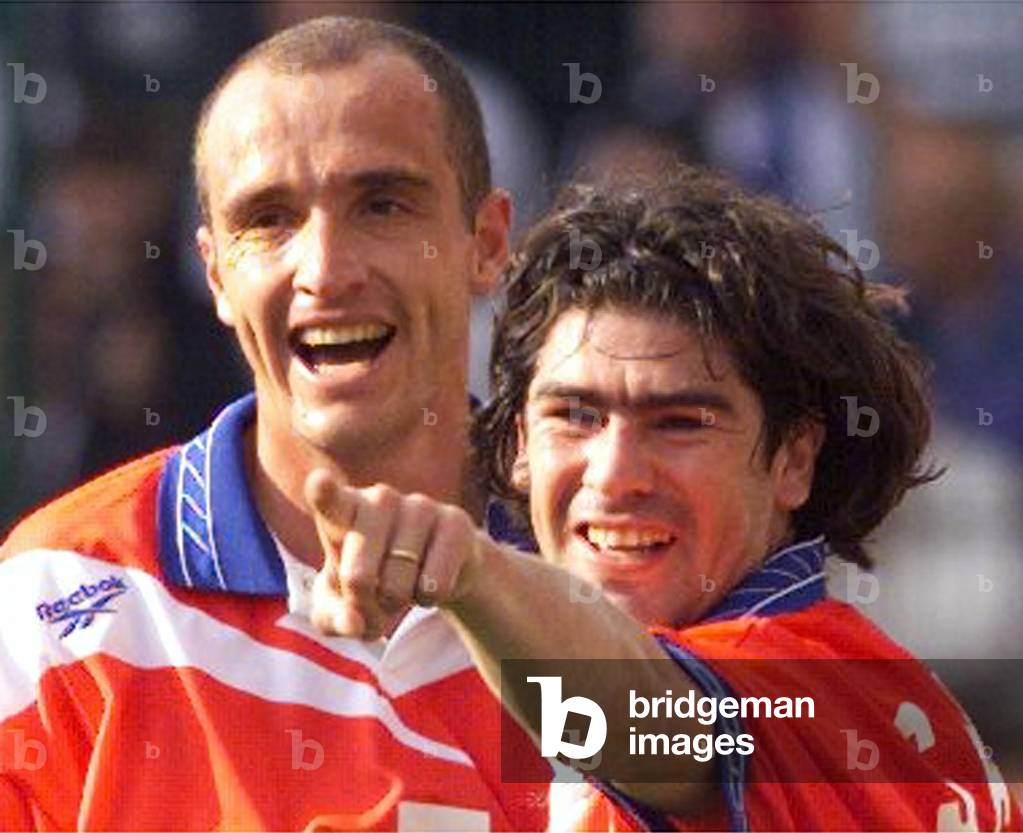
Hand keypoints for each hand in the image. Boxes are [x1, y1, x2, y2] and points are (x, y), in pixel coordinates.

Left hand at [303, 468, 485, 639]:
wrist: (434, 566)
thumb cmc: (374, 579)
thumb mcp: (342, 604)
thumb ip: (333, 617)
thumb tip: (353, 622)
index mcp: (343, 510)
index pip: (329, 501)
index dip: (324, 493)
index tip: (319, 482)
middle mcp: (379, 499)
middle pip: (358, 579)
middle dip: (363, 605)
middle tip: (371, 594)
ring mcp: (419, 506)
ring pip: (398, 587)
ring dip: (397, 603)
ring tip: (402, 583)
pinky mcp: (455, 521)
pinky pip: (435, 585)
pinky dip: (428, 598)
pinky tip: (429, 579)